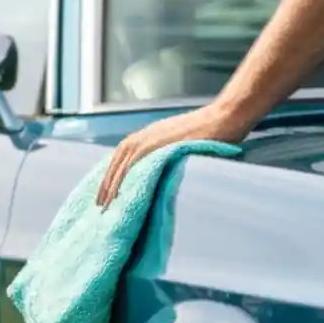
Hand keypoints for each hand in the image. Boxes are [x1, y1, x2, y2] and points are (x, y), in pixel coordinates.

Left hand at [96, 104, 245, 206]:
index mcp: (150, 135)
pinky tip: (120, 193)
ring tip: (105, 204)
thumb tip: (164, 176)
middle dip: (106, 182)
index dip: (111, 175)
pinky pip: (136, 162)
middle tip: (99, 204)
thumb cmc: (210, 133)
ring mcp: (152, 137)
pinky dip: (125, 178)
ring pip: (122, 162)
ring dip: (112, 183)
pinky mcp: (160, 143)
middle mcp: (146, 135)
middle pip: (117, 160)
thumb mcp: (182, 145)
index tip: (105, 193)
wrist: (224, 118)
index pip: (122, 157)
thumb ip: (168, 157)